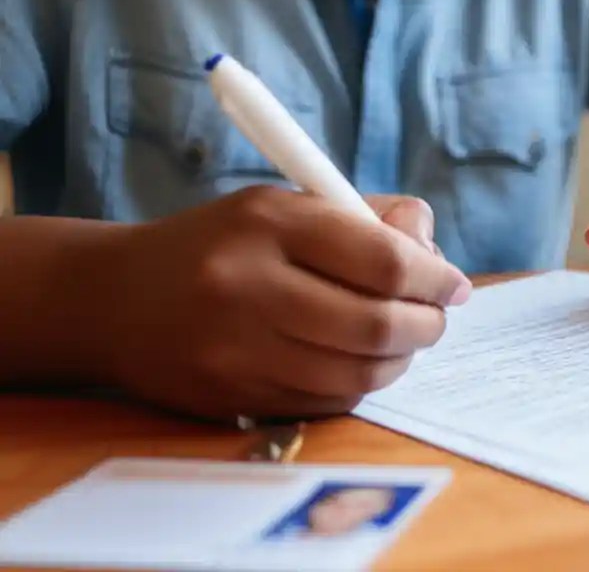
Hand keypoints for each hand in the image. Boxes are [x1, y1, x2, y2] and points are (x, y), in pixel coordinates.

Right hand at [94, 186, 469, 420]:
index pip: (383, 259)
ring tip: (402, 341)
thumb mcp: (285, 206)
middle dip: (426, 325)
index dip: (434, 277)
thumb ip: (366, 219)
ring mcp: (235, 348)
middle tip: (435, 318)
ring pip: (357, 373)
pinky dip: (358, 385)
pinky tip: (358, 364)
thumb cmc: (222, 244)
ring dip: (399, 360)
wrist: (114, 298)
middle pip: (376, 323)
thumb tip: (435, 255)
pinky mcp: (229, 396)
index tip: (453, 285)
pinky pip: (326, 402)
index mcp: (269, 222)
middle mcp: (247, 285)